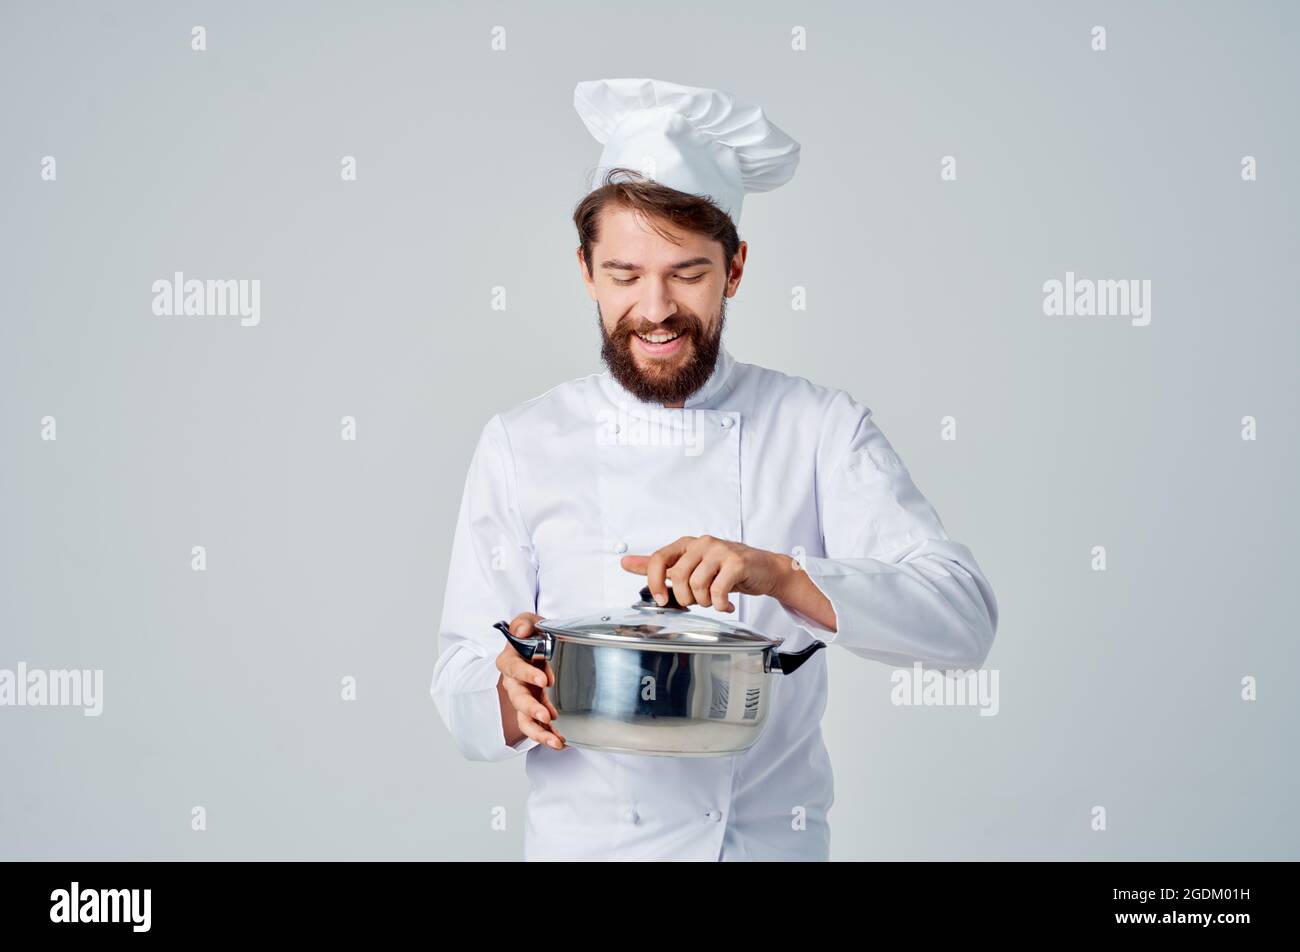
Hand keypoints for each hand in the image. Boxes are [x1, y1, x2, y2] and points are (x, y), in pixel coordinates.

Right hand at [495, 612, 566, 749]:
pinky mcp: (535, 710)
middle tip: (546, 715)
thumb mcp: (529, 623)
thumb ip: (524, 623)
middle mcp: (514, 683)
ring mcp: (524, 699)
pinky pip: (537, 727)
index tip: (543, 680)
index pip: (514, 668)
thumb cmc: (532, 636)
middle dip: (532, 709)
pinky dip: (548, 736)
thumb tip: (521, 630)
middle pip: (518, 699)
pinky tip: (562, 743)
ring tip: (556, 740)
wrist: (536, 647)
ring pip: (525, 719)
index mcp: (510, 661)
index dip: (527, 674)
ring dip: (539, 731)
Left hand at [620, 535, 788, 611]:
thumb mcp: (689, 566)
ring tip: (715, 600)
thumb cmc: (726, 569)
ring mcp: (720, 551)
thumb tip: (626, 562)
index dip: (654, 582)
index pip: (659, 558)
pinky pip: (718, 591)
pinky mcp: (737, 562)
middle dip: (686, 598)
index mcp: (687, 544)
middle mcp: (702, 543)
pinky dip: (720, 604)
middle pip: (678, 576)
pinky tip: (727, 604)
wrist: (764, 569)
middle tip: (698, 600)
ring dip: (705, 602)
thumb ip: (658, 566)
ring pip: (698, 585)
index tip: (662, 599)